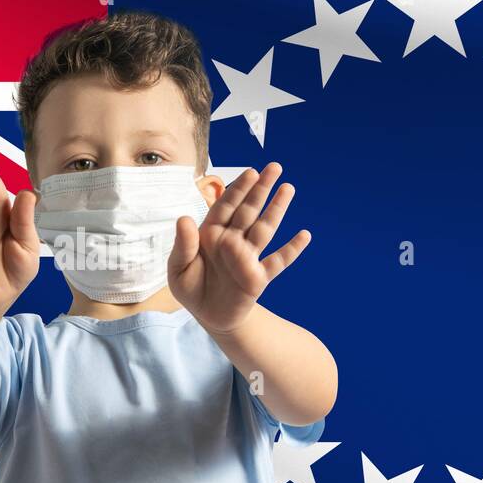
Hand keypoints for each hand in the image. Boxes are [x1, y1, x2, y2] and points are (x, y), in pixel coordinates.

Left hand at [167, 162, 310, 334]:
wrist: (207, 315)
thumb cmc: (191, 287)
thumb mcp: (178, 269)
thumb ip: (183, 245)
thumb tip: (184, 218)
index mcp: (211, 234)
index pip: (226, 206)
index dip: (238, 189)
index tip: (251, 172)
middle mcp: (232, 241)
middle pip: (249, 211)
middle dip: (261, 189)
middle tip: (274, 167)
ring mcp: (248, 257)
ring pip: (264, 229)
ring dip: (277, 209)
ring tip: (288, 188)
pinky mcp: (258, 277)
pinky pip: (277, 261)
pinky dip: (291, 250)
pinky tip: (304, 235)